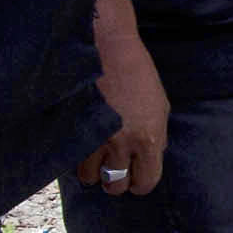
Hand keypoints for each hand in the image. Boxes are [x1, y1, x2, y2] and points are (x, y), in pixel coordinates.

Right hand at [82, 9, 168, 199]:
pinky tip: (82, 143)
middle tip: (111, 166)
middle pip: (115, 186)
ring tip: (94, 155)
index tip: (133, 175)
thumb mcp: (160, 106)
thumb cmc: (137, 73)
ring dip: (92, 170)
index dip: (139, 182)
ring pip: (89, 177)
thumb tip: (151, 158)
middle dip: (114, 180)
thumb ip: (157, 137)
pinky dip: (76, 156)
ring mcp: (95, 137)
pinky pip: (72, 159)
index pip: (146, 182)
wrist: (107, 46)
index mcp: (149, 139)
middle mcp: (122, 144)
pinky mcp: (74, 129)